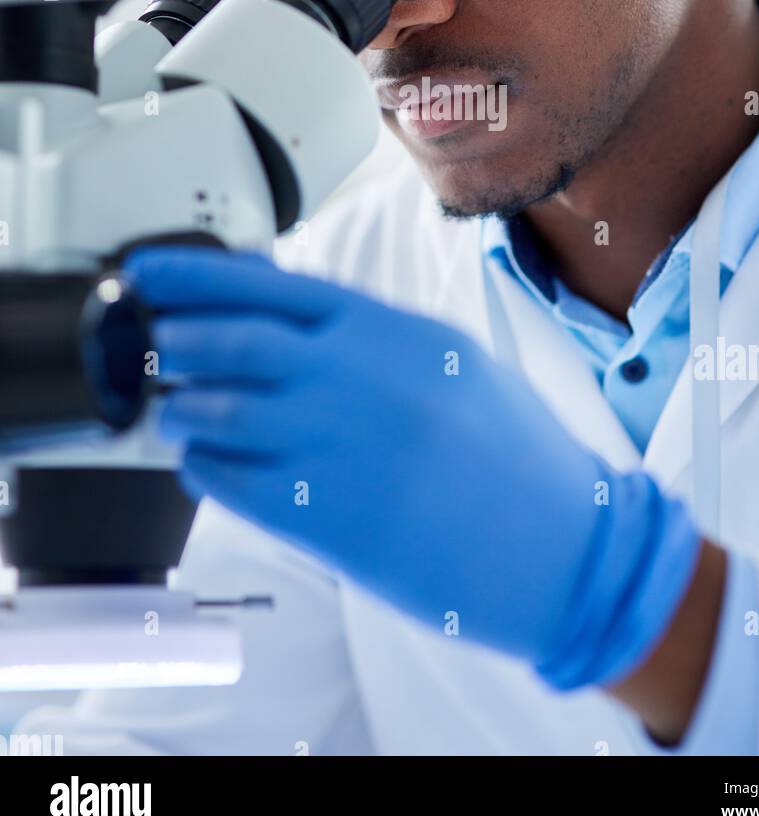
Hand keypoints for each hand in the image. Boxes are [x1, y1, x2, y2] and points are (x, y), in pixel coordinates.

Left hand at [124, 245, 700, 689]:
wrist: (556, 544)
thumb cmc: (510, 448)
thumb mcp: (449, 357)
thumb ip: (367, 328)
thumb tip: (282, 302)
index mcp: (387, 331)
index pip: (268, 283)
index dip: (193, 274)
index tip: (145, 271)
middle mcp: (354, 380)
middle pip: (230, 342)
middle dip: (175, 336)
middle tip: (151, 340)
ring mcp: (336, 448)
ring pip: (216, 413)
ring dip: (180, 407)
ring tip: (174, 407)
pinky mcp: (325, 518)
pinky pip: (231, 483)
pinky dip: (202, 467)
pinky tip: (205, 462)